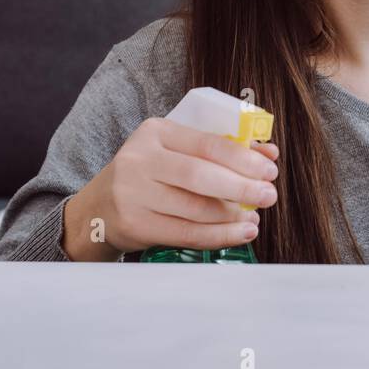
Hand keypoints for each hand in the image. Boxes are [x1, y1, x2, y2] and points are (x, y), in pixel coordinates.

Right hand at [76, 117, 279, 256]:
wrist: (98, 208)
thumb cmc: (149, 175)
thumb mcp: (176, 152)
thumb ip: (219, 150)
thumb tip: (269, 154)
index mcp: (155, 132)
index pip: (207, 144)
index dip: (244, 158)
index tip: (270, 169)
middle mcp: (140, 160)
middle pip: (201, 176)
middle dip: (242, 187)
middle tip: (268, 196)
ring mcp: (133, 194)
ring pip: (195, 209)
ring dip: (232, 216)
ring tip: (253, 217)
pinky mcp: (135, 225)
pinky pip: (186, 234)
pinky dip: (219, 236)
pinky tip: (240, 232)